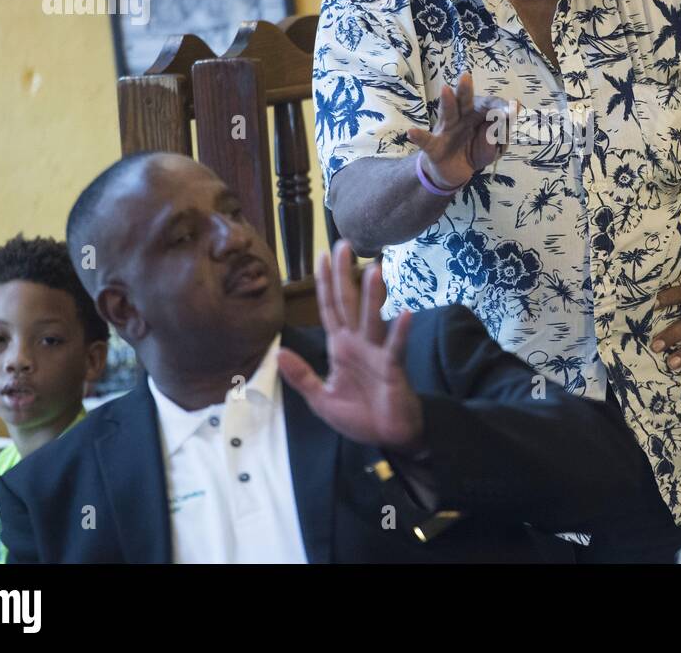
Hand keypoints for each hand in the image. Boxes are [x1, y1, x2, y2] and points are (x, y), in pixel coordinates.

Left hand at [278, 240, 424, 451]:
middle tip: (344, 245)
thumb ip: (301, 376)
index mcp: (340, 346)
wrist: (389, 436)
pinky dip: (400, 331)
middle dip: (345, 275)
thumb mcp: (321, 398)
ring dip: (373, 296)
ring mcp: (377, 353)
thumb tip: (277, 352)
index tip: (322, 255)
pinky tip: (404, 313)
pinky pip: (395, 347)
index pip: (330, 308)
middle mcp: (358, 343)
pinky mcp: (393, 368)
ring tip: (374, 269)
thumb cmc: (359, 415)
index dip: (325, 282)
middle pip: (349, 303)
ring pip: (372, 319)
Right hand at [407, 72, 512, 187]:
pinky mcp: (435, 148)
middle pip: (464, 102)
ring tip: (445, 90)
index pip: (489, 106)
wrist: (454, 172)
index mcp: (476, 114)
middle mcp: (460, 117)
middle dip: (465, 90)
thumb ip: (502, 133)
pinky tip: (411, 132)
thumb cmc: (475, 151)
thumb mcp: (493, 145)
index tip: (515, 108)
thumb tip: (512, 116)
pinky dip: (419, 137)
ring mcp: (446, 131)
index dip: (501, 107)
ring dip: (446, 102)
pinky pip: (427, 141)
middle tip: (466, 76)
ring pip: (447, 114)